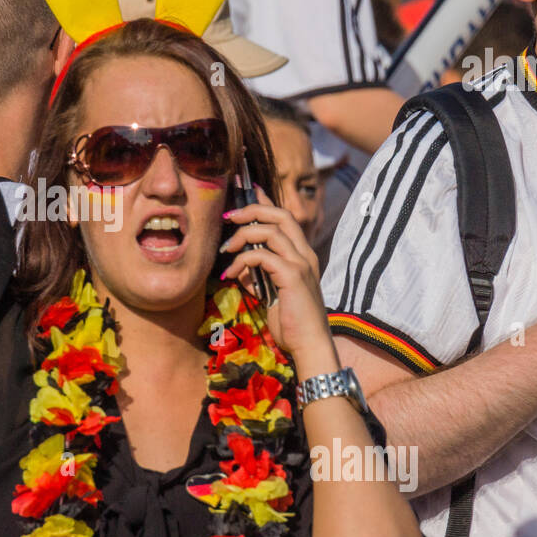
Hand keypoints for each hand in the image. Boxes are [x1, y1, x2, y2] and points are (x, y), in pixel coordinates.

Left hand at [220, 188, 335, 365]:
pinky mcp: (293, 276)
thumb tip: (241, 266)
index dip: (265, 202)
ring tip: (226, 248)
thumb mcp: (271, 294)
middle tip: (229, 215)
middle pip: (281, 214)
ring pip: (271, 230)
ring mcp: (301, 263)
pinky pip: (262, 256)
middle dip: (252, 209)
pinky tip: (231, 274)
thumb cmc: (292, 324)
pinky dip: (242, 261)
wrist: (309, 346)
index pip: (285, 218)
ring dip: (243, 235)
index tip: (247, 190)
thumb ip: (259, 276)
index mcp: (302, 256)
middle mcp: (305, 254)